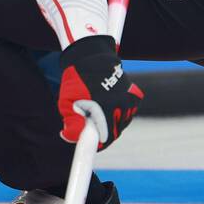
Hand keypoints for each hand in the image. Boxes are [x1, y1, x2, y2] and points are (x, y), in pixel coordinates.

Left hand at [57, 35, 142, 149]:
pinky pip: (128, 113)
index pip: (106, 139)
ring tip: (98, 110)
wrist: (92, 57)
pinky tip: (109, 104)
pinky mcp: (135, 95)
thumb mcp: (67, 101)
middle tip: (90, 124)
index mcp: (105, 107)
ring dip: (112, 123)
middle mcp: (121, 104)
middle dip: (103, 132)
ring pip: (122, 123)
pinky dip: (120, 113)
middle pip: (115, 133)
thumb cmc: (77, 79)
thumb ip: (71, 122)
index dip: (98, 145)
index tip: (92, 146)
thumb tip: (70, 137)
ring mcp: (130, 99)